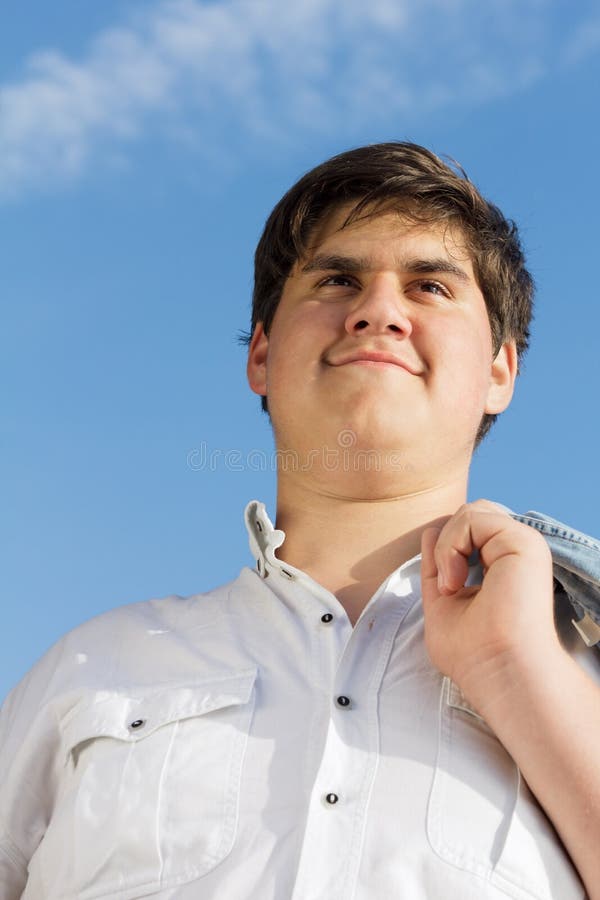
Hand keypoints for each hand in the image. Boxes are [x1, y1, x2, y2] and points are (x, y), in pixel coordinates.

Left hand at [420, 499, 560, 716]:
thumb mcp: (443, 601)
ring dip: (446, 546)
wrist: (497, 671)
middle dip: (447, 542)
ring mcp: (523, 545)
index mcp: (503, 564)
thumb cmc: (472, 652)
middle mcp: (516, 552)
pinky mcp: (524, 542)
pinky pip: (472, 517)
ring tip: (451, 585)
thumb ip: (438, 566)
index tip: (445, 587)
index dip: (446, 547)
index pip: (471, 531)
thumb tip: (430, 531)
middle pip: (472, 514)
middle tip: (448, 585)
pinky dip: (451, 545)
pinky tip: (455, 581)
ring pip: (470, 512)